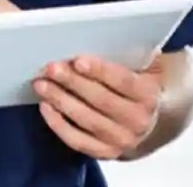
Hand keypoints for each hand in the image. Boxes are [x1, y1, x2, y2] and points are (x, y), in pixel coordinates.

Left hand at [34, 55, 162, 159]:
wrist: (151, 123)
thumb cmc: (139, 85)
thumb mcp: (144, 68)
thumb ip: (129, 55)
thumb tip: (96, 38)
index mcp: (150, 95)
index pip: (124, 82)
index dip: (101, 71)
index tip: (78, 61)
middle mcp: (138, 121)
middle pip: (101, 100)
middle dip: (73, 82)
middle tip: (51, 68)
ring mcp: (122, 140)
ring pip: (86, 120)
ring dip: (61, 100)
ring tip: (41, 84)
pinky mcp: (105, 153)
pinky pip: (78, 141)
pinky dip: (59, 125)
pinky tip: (46, 107)